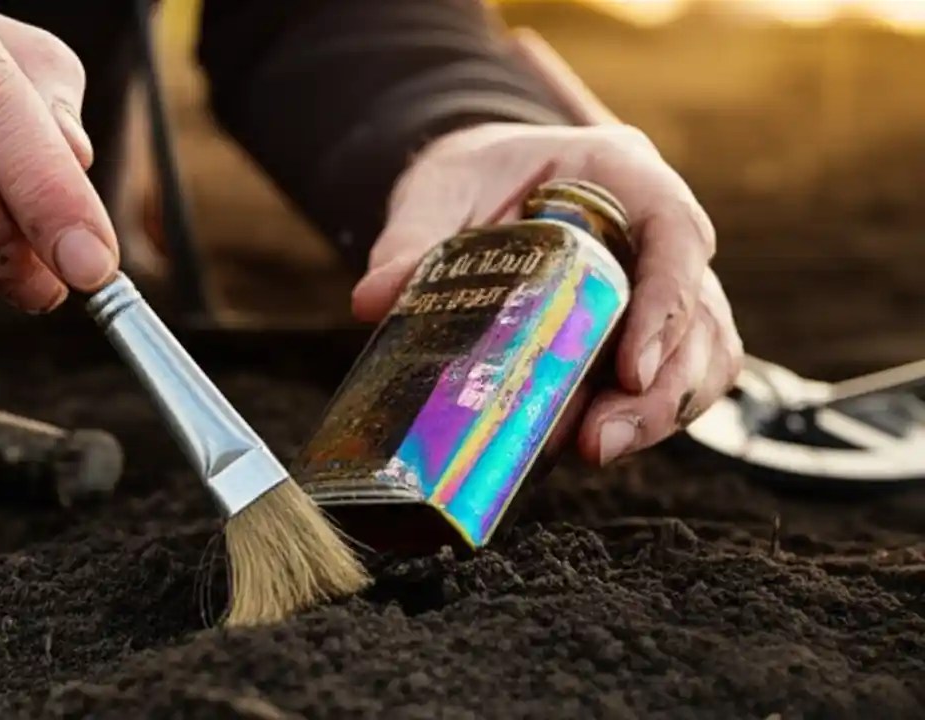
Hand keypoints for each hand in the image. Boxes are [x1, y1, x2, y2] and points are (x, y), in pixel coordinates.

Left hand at [350, 122, 743, 465]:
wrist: (483, 181)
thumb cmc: (470, 175)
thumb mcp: (436, 191)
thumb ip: (411, 240)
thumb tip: (371, 301)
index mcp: (622, 172)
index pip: (676, 234)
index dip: (666, 306)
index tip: (631, 371)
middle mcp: (660, 227)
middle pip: (700, 312)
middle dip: (661, 387)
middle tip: (599, 440)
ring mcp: (664, 281)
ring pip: (704, 354)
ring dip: (661, 412)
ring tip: (595, 450)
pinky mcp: (648, 328)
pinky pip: (679, 376)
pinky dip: (649, 416)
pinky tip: (595, 442)